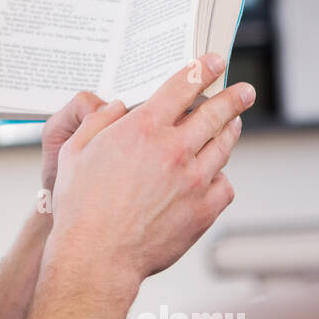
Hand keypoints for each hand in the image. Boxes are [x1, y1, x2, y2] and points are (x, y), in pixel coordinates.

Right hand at [48, 53, 253, 281]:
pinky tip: (214, 175)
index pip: (182, 86)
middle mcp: (174, 149)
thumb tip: (117, 106)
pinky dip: (220, 177)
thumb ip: (97, 121)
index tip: (213, 62)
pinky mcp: (204, 209)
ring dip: (230, 130)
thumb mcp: (74, 152)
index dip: (201, 69)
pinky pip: (224, 184)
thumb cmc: (79, 206)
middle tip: (243, 90)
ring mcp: (194, 180)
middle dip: (233, 96)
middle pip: (215, 112)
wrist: (97, 256)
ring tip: (233, 126)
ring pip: (223, 146)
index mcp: (142, 128)